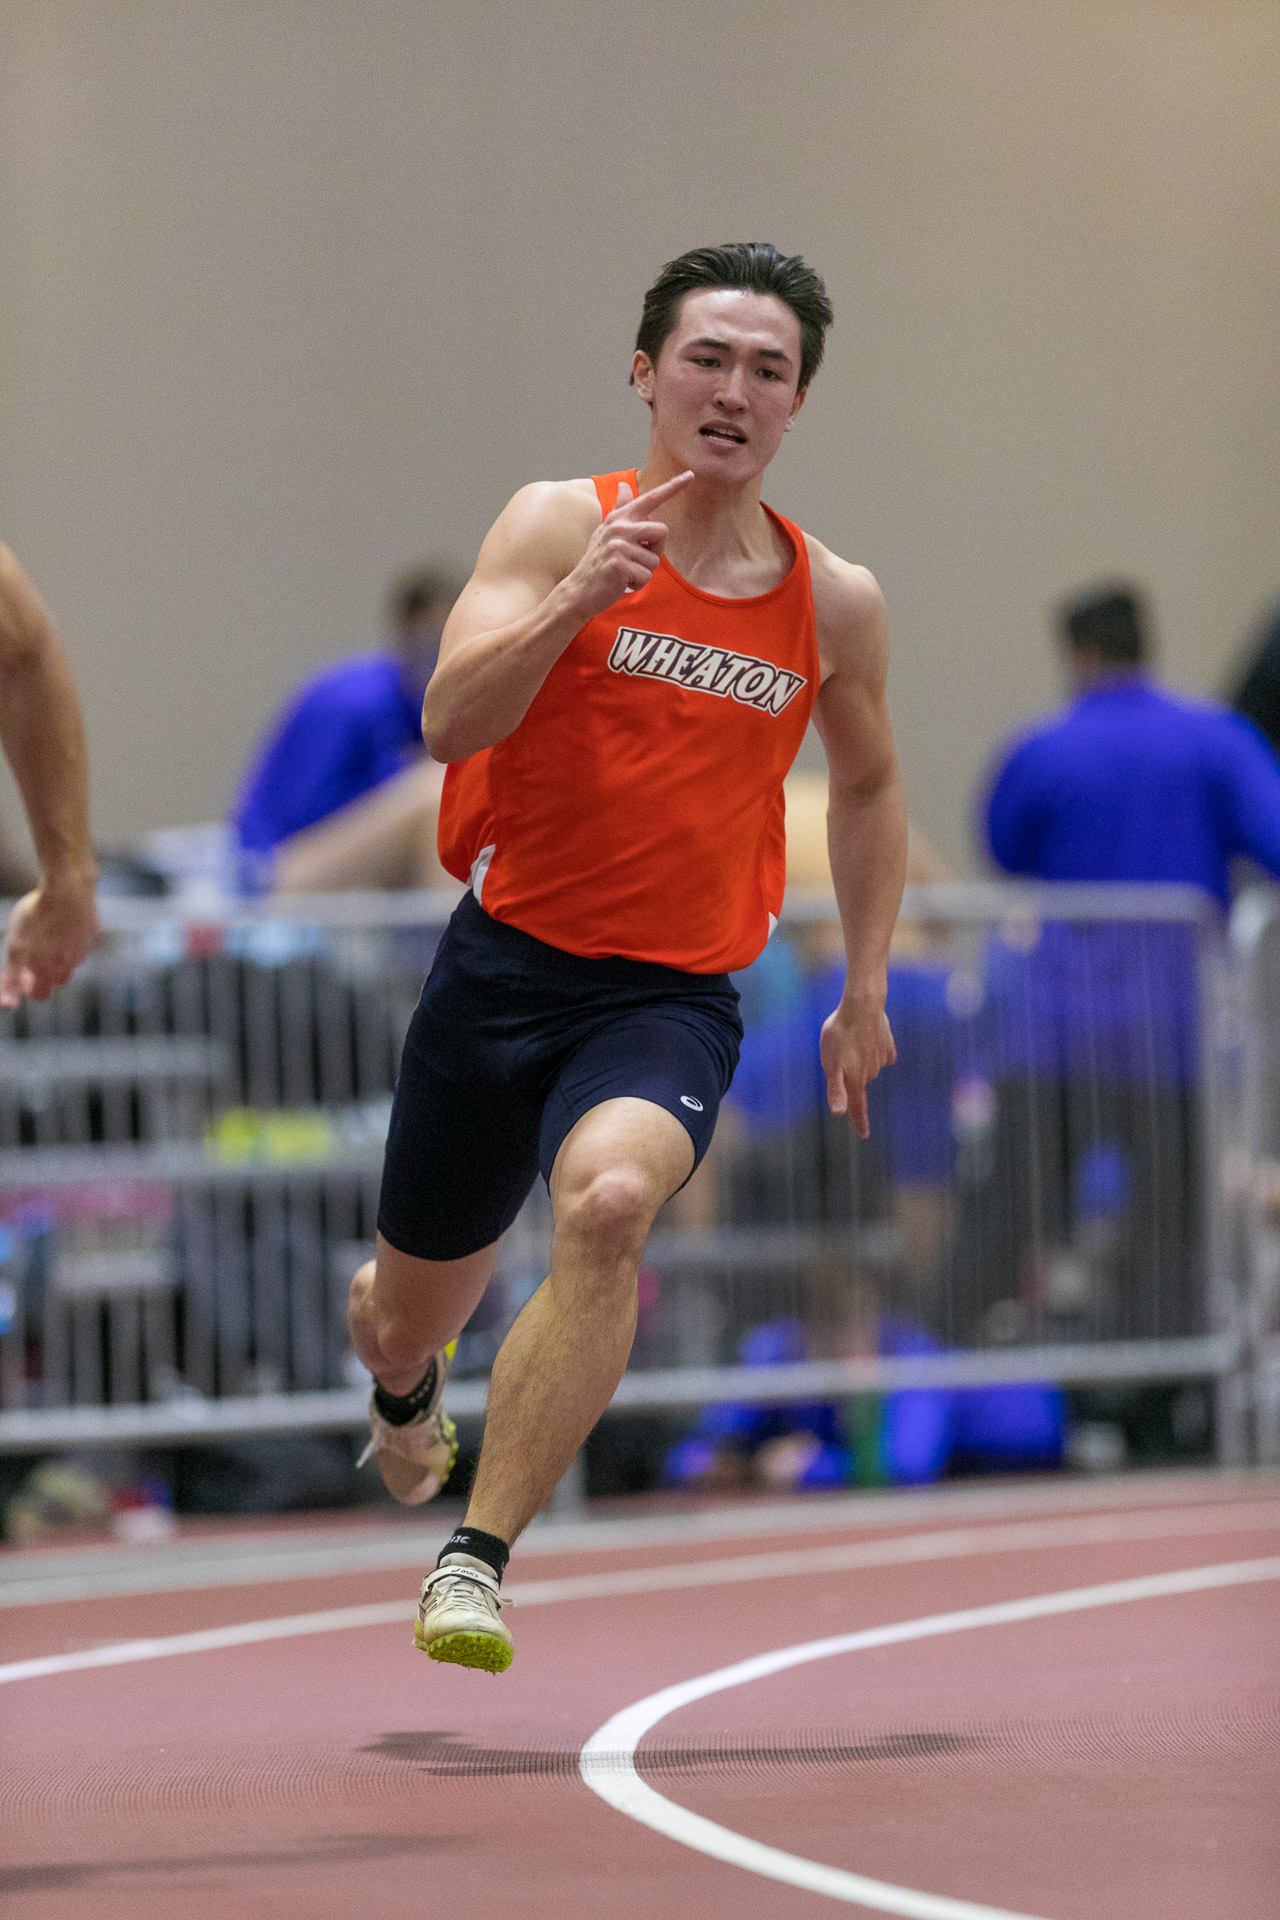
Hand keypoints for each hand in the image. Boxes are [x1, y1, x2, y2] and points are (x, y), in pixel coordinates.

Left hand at [0, 876, 98, 1006]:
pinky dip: (73, 933)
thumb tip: (10, 997)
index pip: (42, 995)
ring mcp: (85, 946)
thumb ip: (13, 973)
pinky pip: (82, 937)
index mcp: (51, 969)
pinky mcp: (93, 929)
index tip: (24, 975)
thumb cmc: (39, 916)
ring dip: (61, 951)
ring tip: (48, 931)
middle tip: (35, 953)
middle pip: (59, 979)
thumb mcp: (17, 945)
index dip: (31, 988)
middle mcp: (71, 962)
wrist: (68, 888)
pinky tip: (63, 918)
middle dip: (47, 971)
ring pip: (72, 958)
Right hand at [566, 471, 693, 616]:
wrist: (579, 590)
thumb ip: (619, 508)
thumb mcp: (606, 531)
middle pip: (662, 531)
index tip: (691, 475)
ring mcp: (617, 545)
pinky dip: (637, 584)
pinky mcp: (618, 564)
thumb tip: (623, 484)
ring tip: (625, 572)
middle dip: (657, 550)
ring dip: (645, 572)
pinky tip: (622, 583)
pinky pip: (645, 576)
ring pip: (655, 559)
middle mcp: (618, 527)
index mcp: (619, 518)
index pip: (650, 498)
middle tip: (637, 560)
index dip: (672, 487)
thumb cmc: (598, 562)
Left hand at [819, 992, 895, 1138]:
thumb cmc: (840, 1035)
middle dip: (850, 1075)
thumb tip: (839, 1113)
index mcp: (856, 1080)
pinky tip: (867, 1037)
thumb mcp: (830, 1064)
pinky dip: (873, 1048)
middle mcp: (871, 1072)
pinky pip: (880, 1052)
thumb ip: (836, 1089)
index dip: (860, 1121)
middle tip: (837, 1053)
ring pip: (869, 1065)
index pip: (857, 1106)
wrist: (862, 1006)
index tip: (864, 1135)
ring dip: (859, 1058)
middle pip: (859, 1082)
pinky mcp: (887, 1044)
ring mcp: (881, 1058)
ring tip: (848, 1040)